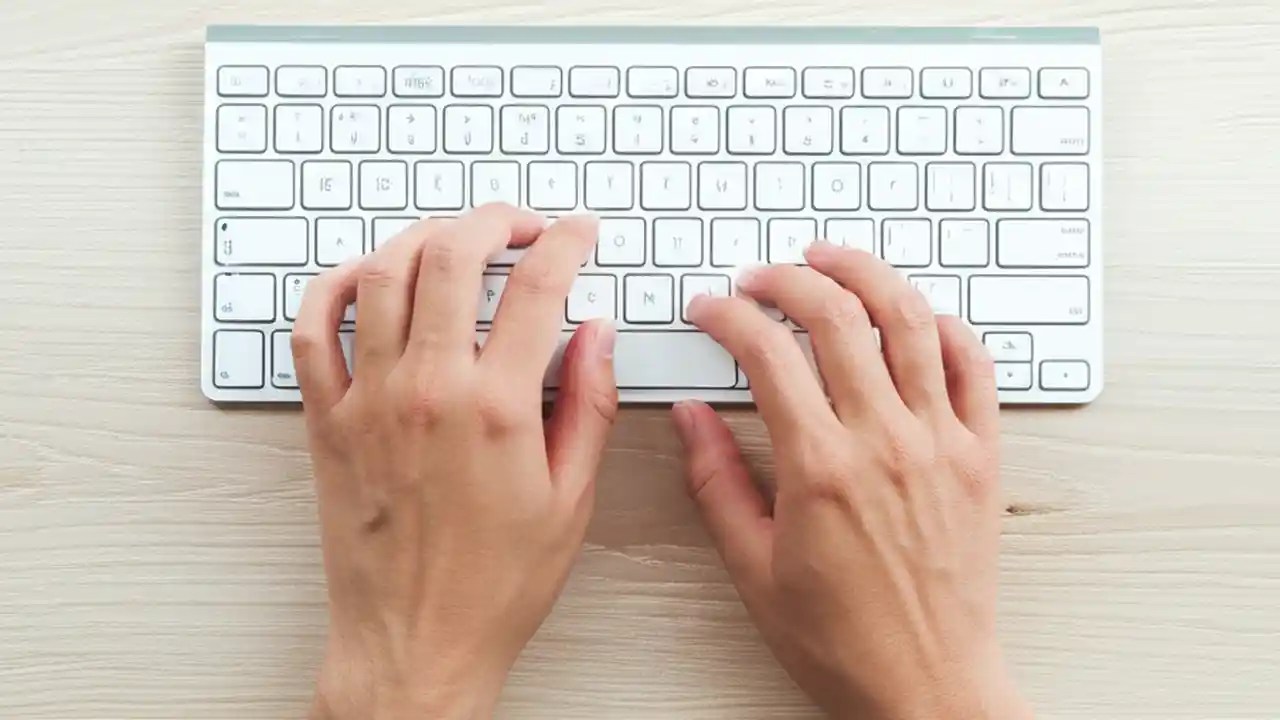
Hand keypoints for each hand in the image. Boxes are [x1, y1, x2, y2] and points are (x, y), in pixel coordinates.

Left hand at [291, 205, 616, 719]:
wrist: (415, 644)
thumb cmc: (494, 586)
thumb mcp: (570, 499)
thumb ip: (588, 405)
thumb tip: (597, 337)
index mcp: (498, 409)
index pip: (537, 288)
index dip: (565, 242)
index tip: (577, 233)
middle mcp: (427, 391)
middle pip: (453, 255)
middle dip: (494, 220)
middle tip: (519, 224)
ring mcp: (368, 401)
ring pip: (384, 274)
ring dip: (423, 237)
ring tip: (454, 239)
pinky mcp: (327, 421)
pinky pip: (313, 329)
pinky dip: (337, 286)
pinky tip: (369, 278)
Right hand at [675, 243, 1030, 719]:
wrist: (928, 687)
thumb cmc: (840, 641)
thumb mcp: (753, 567)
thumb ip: (716, 482)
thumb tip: (692, 416)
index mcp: (821, 468)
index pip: (768, 353)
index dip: (729, 316)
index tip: (710, 310)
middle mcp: (885, 442)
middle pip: (838, 316)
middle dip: (788, 278)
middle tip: (761, 277)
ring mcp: (942, 443)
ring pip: (910, 321)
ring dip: (867, 274)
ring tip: (832, 259)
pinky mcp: (982, 457)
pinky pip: (976, 366)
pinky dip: (946, 326)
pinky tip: (915, 317)